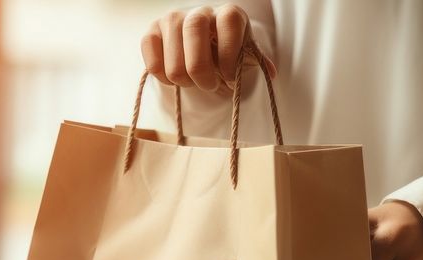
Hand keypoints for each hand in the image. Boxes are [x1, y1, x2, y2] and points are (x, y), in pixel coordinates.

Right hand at [141, 4, 275, 93]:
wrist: (202, 46)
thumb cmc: (226, 52)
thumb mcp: (245, 55)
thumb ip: (256, 61)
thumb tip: (270, 72)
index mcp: (228, 14)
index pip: (229, 23)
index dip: (230, 56)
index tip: (230, 78)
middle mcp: (199, 11)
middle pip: (195, 41)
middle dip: (203, 76)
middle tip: (209, 86)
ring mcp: (172, 19)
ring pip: (174, 63)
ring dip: (184, 82)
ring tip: (193, 82)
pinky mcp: (152, 32)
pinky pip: (153, 62)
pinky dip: (163, 79)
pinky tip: (173, 79)